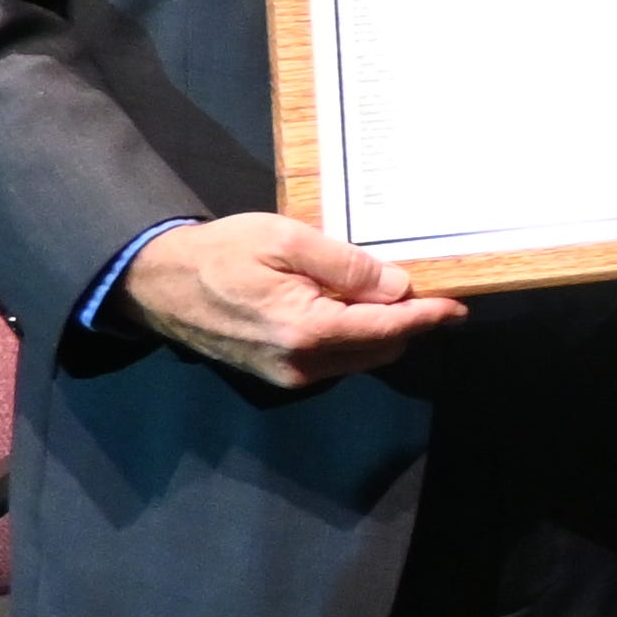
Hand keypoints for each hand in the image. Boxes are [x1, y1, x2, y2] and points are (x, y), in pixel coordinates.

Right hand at [126, 212, 467, 392]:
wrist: (158, 283)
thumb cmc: (220, 253)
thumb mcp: (285, 240)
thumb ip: (345, 265)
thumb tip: (396, 285)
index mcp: (306, 331)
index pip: (388, 328)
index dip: (428, 315)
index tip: (458, 306)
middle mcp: (302, 364)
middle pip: (381, 348)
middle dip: (409, 321)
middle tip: (424, 287)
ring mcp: (289, 375)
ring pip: (361, 357)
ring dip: (382, 329)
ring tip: (386, 291)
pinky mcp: (278, 374)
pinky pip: (335, 359)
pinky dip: (354, 336)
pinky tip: (350, 304)